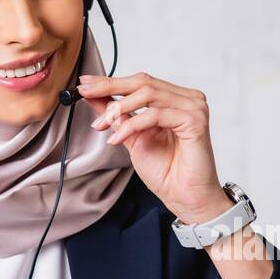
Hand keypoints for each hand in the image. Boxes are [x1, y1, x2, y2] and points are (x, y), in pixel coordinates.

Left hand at [75, 72, 229, 225]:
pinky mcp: (195, 121)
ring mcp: (193, 108)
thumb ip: (117, 115)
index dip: (110, 81)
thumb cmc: (166, 172)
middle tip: (85, 92)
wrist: (184, 197)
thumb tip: (93, 95)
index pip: (140, 82)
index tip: (84, 84)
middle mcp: (186, 99)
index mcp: (174, 99)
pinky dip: (133, 124)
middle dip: (110, 87)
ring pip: (148, 95)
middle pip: (143, 83)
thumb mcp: (132, 137)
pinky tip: (117, 138)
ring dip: (118, 108)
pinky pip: (156, 114)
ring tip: (101, 124)